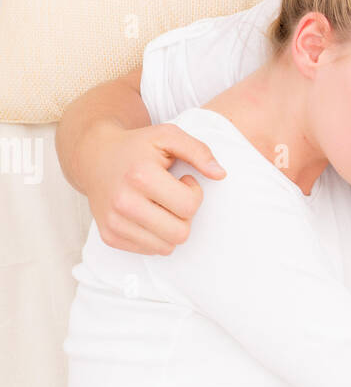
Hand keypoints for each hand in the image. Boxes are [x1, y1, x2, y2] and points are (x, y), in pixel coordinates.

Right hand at [86, 122, 225, 254]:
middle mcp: (123, 202)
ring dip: (171, 228)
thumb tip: (220, 174)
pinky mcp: (109, 236)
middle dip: (184, 216)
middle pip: (180, 233)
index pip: (189, 206)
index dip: (193, 193)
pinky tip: (147, 214)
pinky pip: (149, 251)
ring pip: (166, 247)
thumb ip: (198, 151)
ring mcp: (114, 222)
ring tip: (161, 205)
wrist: (95, 156)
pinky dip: (155, 236)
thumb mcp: (168, 136)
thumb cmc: (137, 147)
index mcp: (140, 175)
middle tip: (173, 197)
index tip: (182, 180)